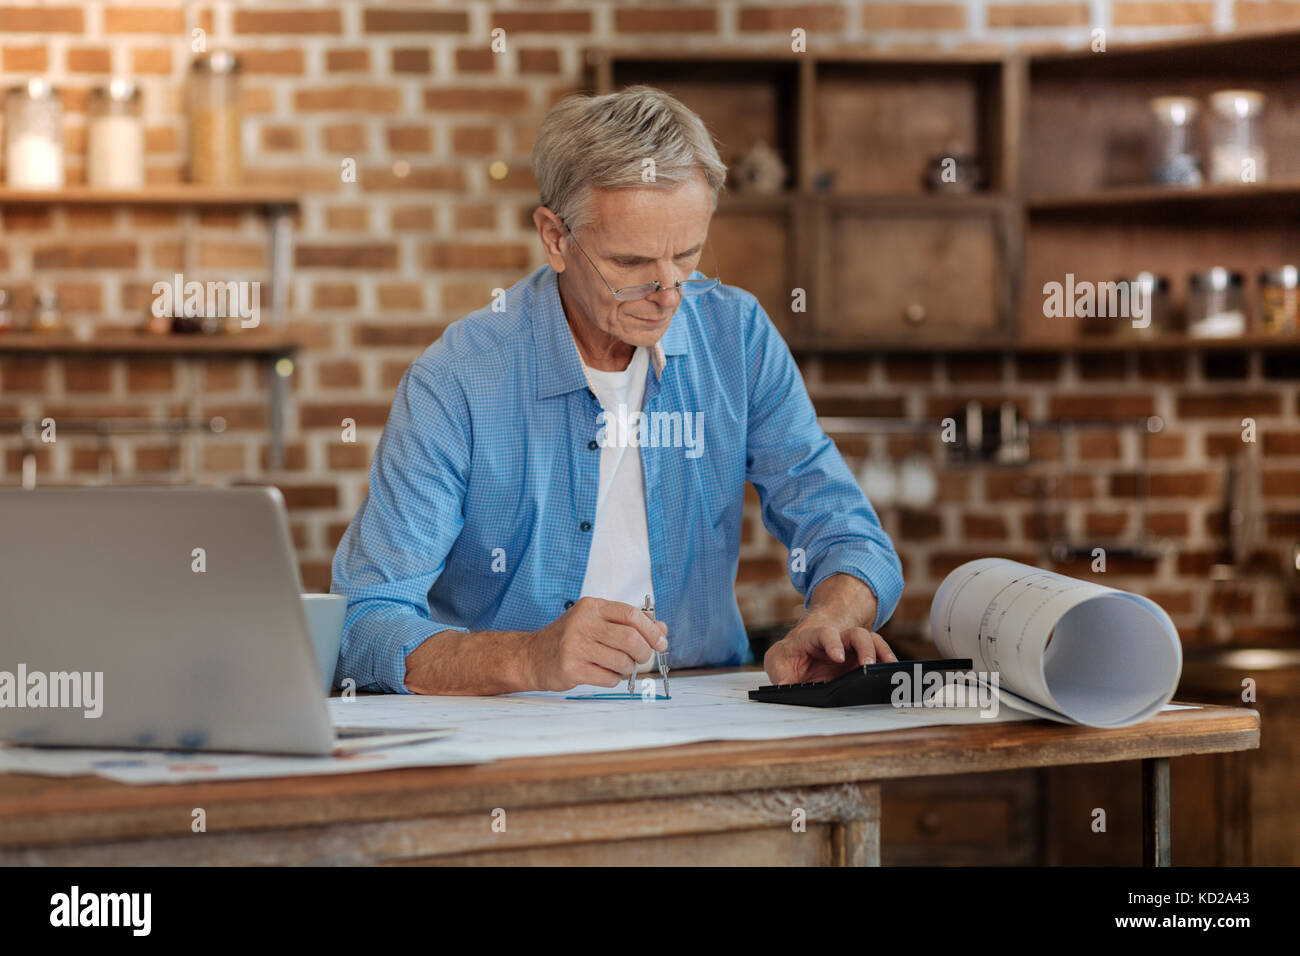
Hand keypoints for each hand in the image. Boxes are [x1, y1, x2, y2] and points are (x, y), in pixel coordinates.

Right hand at [524, 597, 667, 691]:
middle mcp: (582, 623)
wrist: (531, 656)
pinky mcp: (571, 668)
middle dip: (643, 652)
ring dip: (628, 669)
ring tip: (620, 667)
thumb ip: (627, 624)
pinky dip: (614, 680)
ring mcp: (575, 646)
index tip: (661, 642)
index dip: (651, 630)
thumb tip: (661, 630)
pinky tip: (604, 674)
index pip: (631, 614)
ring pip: (621, 661)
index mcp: (591, 607)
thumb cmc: (568, 638)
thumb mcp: (596, 622)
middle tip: (642, 658)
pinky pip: (608, 678)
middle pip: (630, 639)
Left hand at [763, 618, 896, 684]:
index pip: (825, 634)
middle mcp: (837, 640)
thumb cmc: (788, 658)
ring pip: (872, 642)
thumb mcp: (777, 664)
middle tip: (868, 666)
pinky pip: (879, 657)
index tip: (838, 658)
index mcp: (813, 638)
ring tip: (889, 670)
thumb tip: (785, 690)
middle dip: (865, 648)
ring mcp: (851, 650)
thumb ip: (781, 677)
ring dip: (882, 655)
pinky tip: (893, 677)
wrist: (797, 656)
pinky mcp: (860, 662)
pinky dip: (887, 665)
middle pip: (856, 634)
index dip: (833, 643)